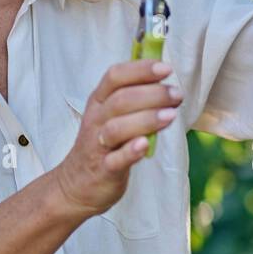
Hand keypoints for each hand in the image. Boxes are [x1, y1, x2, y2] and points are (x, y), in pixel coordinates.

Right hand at [52, 59, 182, 218]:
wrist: (76, 184)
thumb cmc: (102, 144)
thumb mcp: (110, 116)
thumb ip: (133, 98)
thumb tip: (164, 80)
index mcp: (99, 101)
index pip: (115, 77)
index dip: (140, 69)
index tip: (165, 68)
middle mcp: (96, 120)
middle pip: (120, 100)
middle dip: (151, 94)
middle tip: (176, 94)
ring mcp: (97, 145)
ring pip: (117, 128)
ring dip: (145, 119)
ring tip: (170, 115)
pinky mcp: (103, 170)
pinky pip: (116, 160)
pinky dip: (130, 151)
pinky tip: (146, 144)